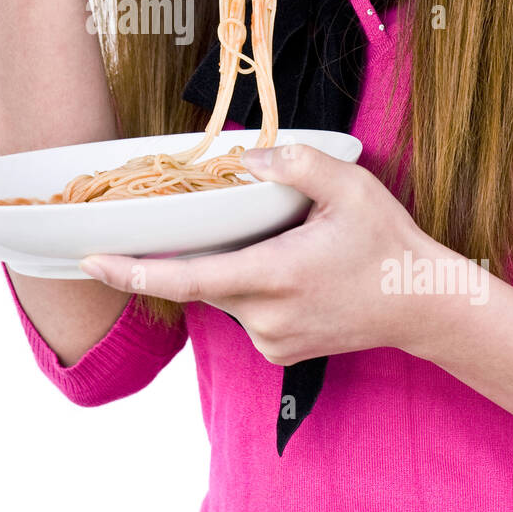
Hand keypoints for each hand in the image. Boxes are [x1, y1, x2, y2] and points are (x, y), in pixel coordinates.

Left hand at [79, 143, 438, 364]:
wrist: (422, 305)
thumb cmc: (387, 243)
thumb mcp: (351, 187)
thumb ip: (296, 163)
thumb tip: (244, 158)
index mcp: (274, 276)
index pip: (186, 279)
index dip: (132, 274)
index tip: (91, 262)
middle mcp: (265, 317)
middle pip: (203, 279)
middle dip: (200, 248)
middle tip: (242, 222)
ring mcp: (271, 341)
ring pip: (223, 294)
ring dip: (233, 266)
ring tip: (289, 247)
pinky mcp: (278, 353)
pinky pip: (243, 311)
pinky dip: (250, 286)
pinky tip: (291, 272)